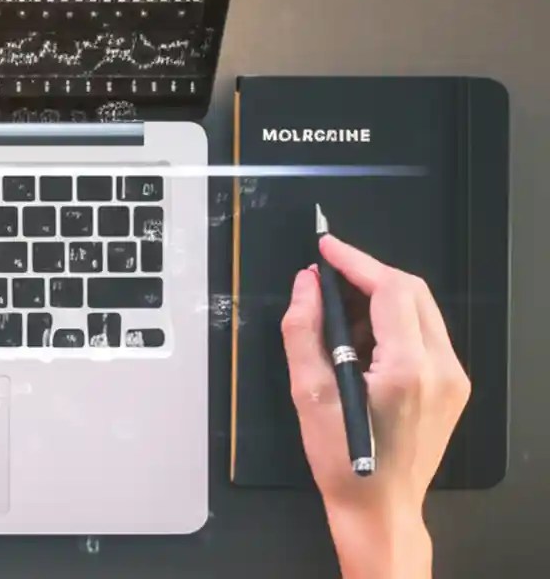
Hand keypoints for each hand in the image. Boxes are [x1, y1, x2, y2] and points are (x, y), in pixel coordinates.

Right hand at [281, 234, 470, 578]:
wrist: (379, 508)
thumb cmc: (341, 459)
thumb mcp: (307, 393)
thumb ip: (303, 331)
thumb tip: (307, 284)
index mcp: (408, 368)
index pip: (390, 290)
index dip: (357, 261)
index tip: (326, 249)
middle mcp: (441, 368)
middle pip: (412, 292)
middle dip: (370, 274)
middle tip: (329, 276)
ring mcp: (453, 378)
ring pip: (422, 311)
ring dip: (381, 298)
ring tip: (339, 311)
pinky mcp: (453, 387)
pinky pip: (426, 335)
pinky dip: (394, 323)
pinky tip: (362, 339)